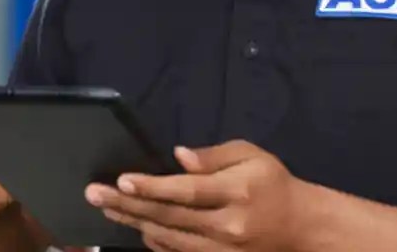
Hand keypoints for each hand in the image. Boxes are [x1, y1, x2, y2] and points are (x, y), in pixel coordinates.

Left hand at [84, 140, 311, 251]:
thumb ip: (213, 156)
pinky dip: (155, 241)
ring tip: (107, 208)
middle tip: (95, 193)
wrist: (301, 226)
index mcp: (236, 192)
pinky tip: (136, 227)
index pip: (186, 191)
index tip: (122, 180)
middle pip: (169, 216)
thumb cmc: (272, 183)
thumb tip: (178, 156)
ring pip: (169, 238)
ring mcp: (222, 250)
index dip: (152, 187)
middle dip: (128, 205)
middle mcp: (227, 225)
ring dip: (134, 223)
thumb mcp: (251, 155)